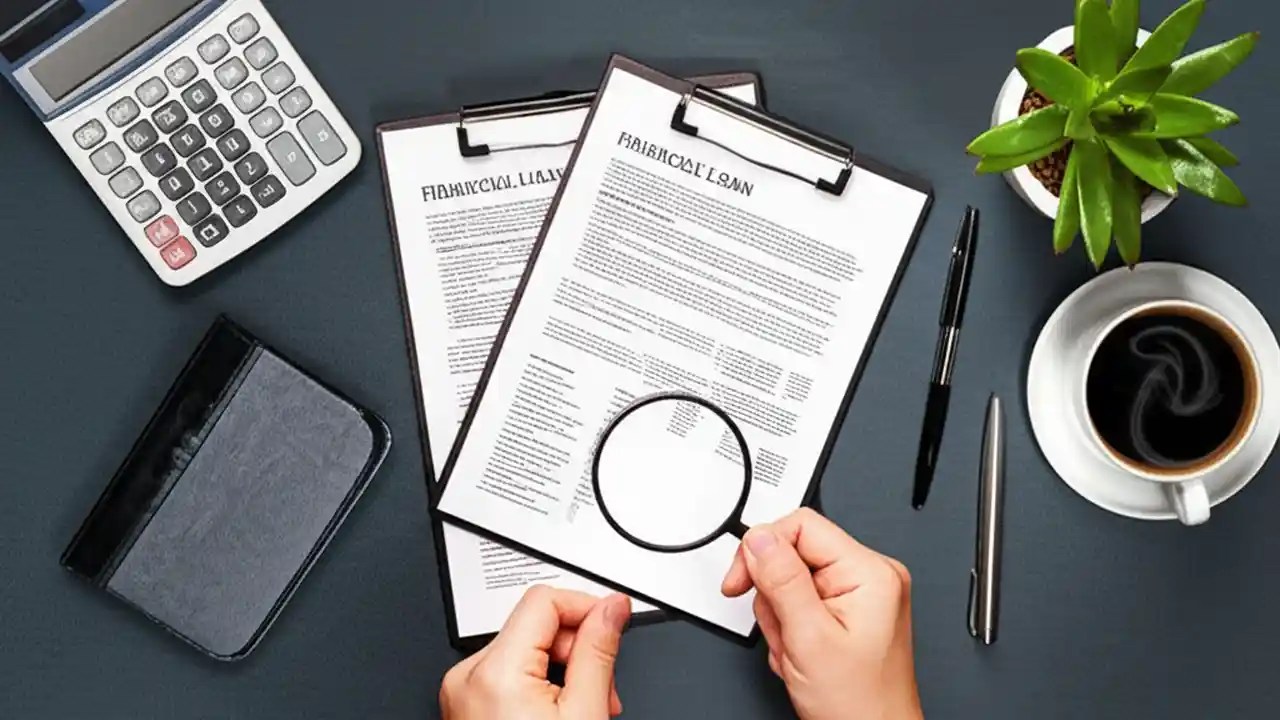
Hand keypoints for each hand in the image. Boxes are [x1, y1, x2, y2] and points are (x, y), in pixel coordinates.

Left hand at [440, 586, 631, 719]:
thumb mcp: (584, 713)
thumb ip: (598, 653)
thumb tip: (612, 607)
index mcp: (494, 672)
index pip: (544, 600)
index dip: (586, 607)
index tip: (612, 621)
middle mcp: (468, 675)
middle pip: (535, 624)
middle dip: (577, 649)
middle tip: (604, 686)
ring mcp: (462, 690)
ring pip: (525, 648)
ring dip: (563, 669)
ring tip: (585, 706)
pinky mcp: (465, 703)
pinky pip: (508, 673)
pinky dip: (540, 684)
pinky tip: (559, 712)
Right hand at [722, 509, 921, 719]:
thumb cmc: (859, 704)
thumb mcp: (809, 639)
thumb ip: (782, 581)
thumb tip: (760, 538)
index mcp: (870, 572)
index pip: (801, 526)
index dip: (762, 549)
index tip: (741, 579)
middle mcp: (870, 575)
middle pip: (793, 554)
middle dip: (775, 597)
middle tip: (786, 633)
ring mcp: (861, 594)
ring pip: (790, 581)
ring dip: (781, 620)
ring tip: (797, 652)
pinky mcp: (849, 610)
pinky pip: (801, 601)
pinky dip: (792, 629)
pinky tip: (803, 654)